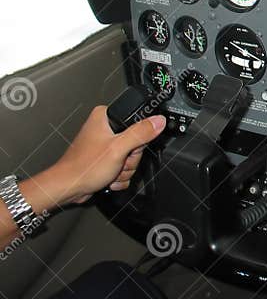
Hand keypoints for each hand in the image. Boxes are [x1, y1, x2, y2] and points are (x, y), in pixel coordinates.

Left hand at [46, 106, 165, 204]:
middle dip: (130, 158)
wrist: (68, 188)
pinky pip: (124, 167)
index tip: (129, 147)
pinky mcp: (105, 159)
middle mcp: (104, 128)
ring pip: (131, 157)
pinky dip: (118, 175)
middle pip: (136, 142)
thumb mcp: (117, 148)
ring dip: (124, 169)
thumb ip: (141, 133)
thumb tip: (158, 120)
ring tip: (110, 171)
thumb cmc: (83, 167)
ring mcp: (105, 145)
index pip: (137, 121)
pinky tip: (108, 176)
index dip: (137, 138)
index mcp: (105, 117)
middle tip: (118, 161)